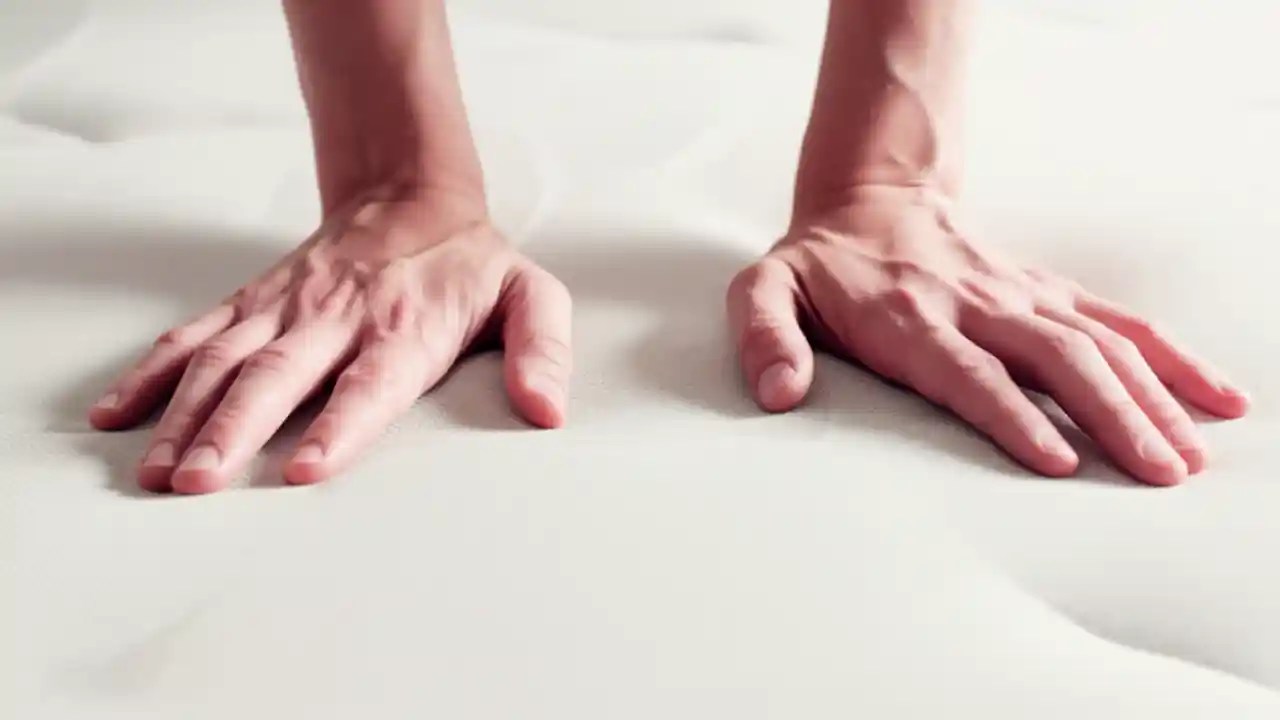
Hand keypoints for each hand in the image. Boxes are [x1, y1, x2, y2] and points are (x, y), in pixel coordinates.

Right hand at [89, 187, 571, 492]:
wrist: (411, 194)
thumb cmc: (470, 265)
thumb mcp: (530, 296)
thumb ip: (543, 349)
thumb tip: (547, 409)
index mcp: (404, 326)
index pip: (370, 382)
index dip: (339, 426)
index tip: (305, 470)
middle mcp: (335, 316)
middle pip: (277, 376)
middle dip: (234, 430)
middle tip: (196, 484)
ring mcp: (285, 307)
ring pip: (223, 360)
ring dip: (185, 416)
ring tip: (157, 471)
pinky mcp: (253, 302)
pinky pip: (193, 336)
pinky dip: (152, 375)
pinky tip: (118, 416)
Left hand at [727, 187, 1248, 484]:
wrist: (868, 201)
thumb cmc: (818, 266)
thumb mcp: (764, 292)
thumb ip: (763, 337)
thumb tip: (778, 392)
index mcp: (909, 318)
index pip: (969, 373)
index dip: (1012, 416)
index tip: (1058, 460)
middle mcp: (976, 306)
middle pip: (1053, 361)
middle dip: (1109, 417)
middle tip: (1154, 473)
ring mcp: (1020, 296)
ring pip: (1098, 344)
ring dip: (1149, 398)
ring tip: (1187, 455)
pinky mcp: (1047, 292)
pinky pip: (1119, 323)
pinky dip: (1171, 359)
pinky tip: (1215, 398)